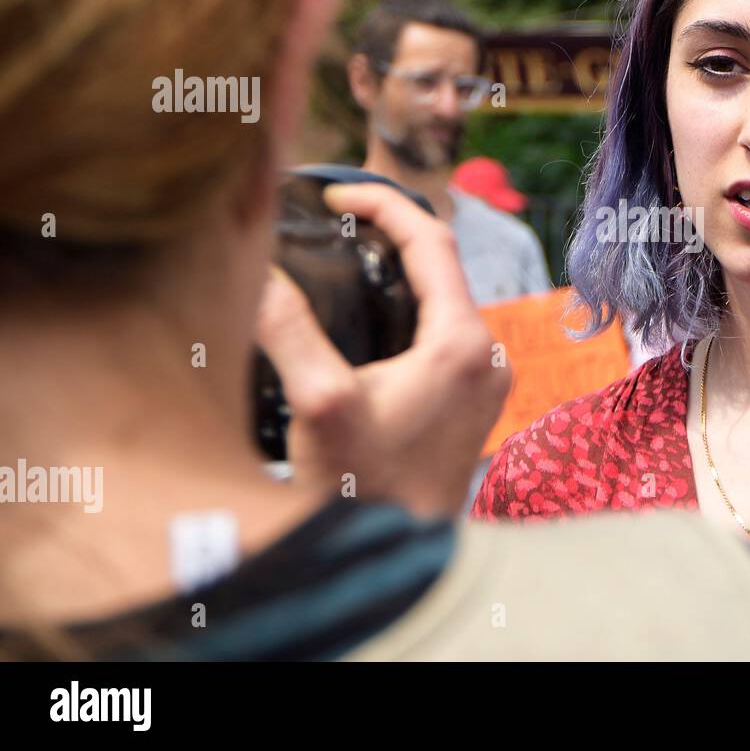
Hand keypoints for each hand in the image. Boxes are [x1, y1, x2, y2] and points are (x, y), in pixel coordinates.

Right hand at [256, 182, 510, 516]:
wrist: (398, 557)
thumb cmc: (368, 490)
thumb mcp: (321, 404)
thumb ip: (289, 330)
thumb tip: (260, 273)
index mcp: (464, 343)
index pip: (432, 241)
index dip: (384, 204)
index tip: (336, 193)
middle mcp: (488, 355)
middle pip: (444, 265)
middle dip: (392, 230)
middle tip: (336, 215)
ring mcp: (485, 381)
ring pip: (445, 298)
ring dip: (403, 269)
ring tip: (348, 250)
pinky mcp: (472, 402)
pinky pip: (445, 331)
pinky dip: (411, 306)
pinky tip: (371, 309)